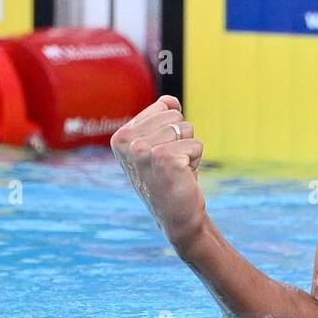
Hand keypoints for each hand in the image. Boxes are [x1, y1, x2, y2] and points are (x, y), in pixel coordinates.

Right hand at [111, 96, 205, 248]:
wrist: (176, 216)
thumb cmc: (168, 178)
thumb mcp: (158, 144)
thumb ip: (161, 118)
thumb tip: (169, 100)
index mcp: (121, 136)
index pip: (163, 107)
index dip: (171, 129)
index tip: (161, 153)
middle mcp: (127, 142)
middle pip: (175, 115)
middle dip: (181, 138)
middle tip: (171, 163)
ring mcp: (143, 150)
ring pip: (186, 128)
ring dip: (188, 150)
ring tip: (176, 170)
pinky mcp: (164, 158)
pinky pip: (196, 144)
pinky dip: (196, 160)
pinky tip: (183, 176)